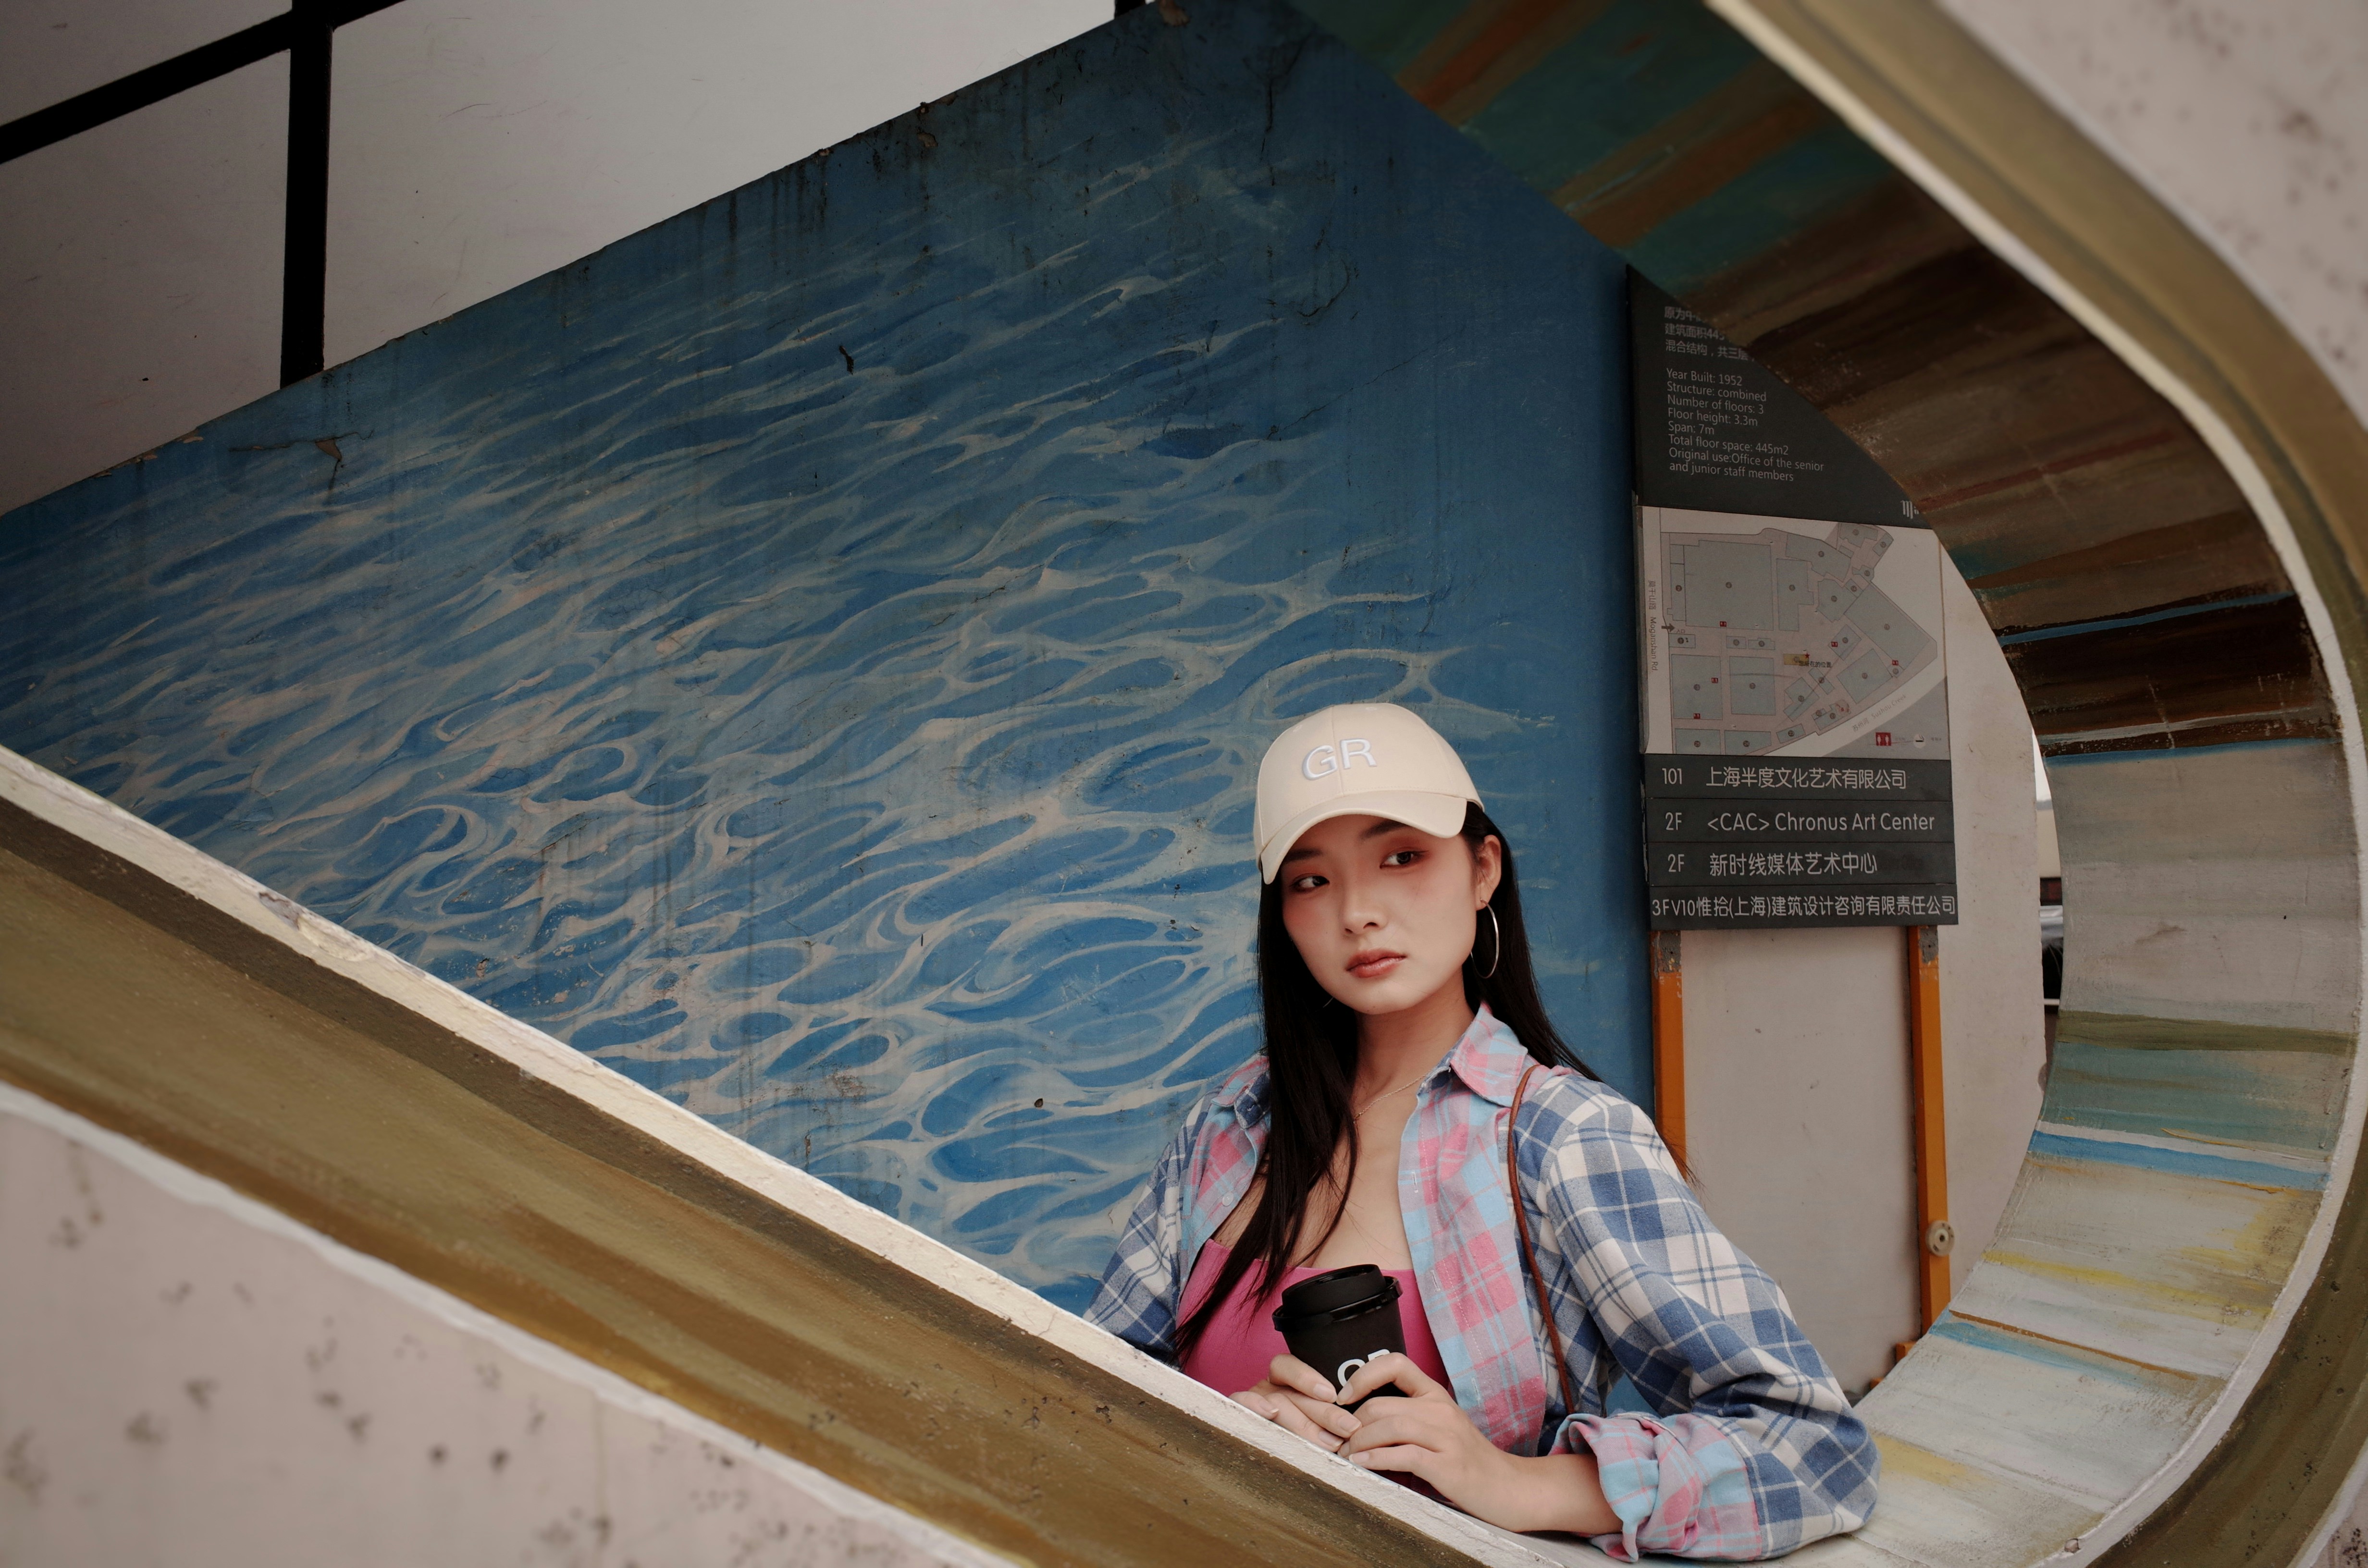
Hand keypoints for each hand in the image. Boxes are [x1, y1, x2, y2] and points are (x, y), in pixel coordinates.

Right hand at [1231, 1353, 1362, 1452]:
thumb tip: (1360, 1424)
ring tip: (1328, 1443)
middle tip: (1348, 1428)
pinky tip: (1270, 1415)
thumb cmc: (1310, 1439)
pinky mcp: (1237, 1417)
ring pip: (1275, 1404)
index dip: (1308, 1378)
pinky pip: (1239, 1405)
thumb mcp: (1322, 1423)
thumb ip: (1335, 1419)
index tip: (1332, 1395)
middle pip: (1291, 1392)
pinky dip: (1254, 1406)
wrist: (1265, 1466)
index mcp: (1285, 1383)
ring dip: (1304, 1424)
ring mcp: (1253, 1404)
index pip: (1288, 1366)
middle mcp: (1267, 1389)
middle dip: (1324, 1412)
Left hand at [1334, 1353, 1617, 1535]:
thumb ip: (1407, 1417)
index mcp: (1435, 1395)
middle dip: (1348, 1424)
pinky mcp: (1447, 1464)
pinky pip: (1403, 1454)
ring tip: (1344, 1456)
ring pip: (1387, 1425)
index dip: (1362, 1374)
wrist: (1508, 1488)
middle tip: (1334, 1443)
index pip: (1395, 1362)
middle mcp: (1439, 1409)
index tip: (1342, 1396)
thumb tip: (1360, 1418)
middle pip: (1380, 1404)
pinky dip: (1376, 1458)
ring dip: (1357, 1442)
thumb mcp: (1438, 1428)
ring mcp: (1445, 1435)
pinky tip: (1362, 1464)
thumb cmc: (1467, 1460)